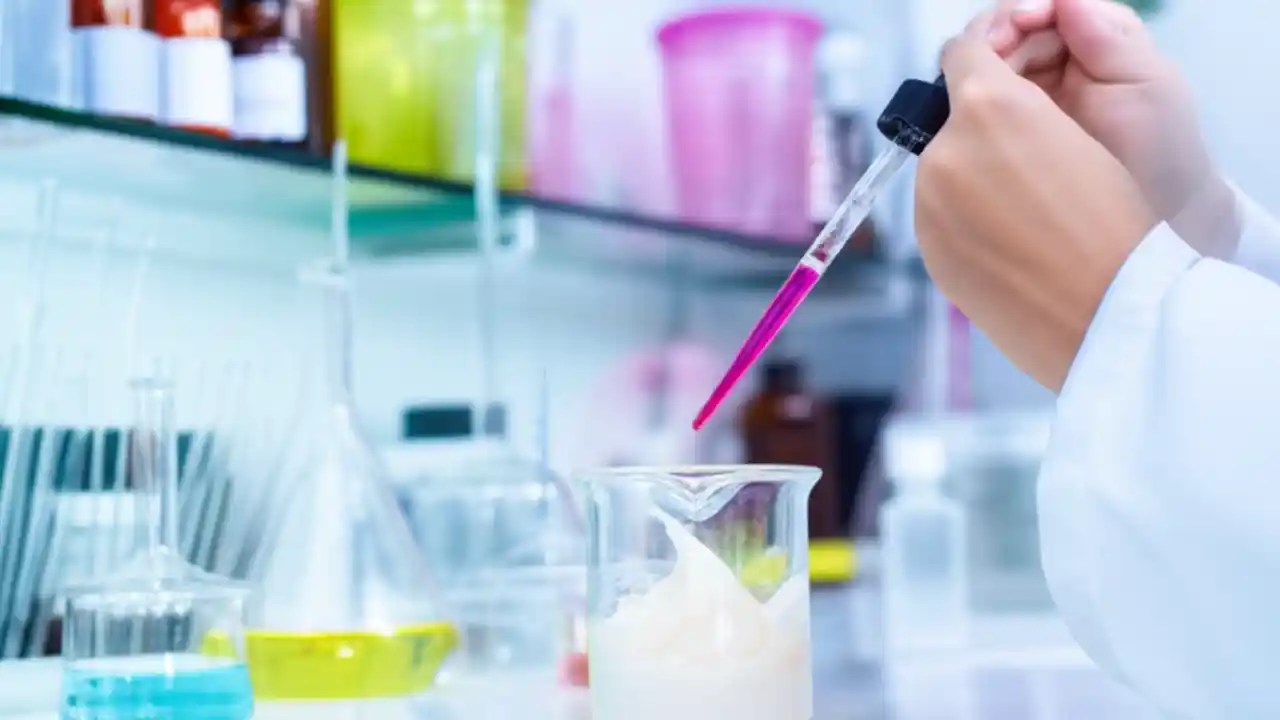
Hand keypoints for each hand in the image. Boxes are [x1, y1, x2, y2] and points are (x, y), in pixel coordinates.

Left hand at [916, 31, 1155, 390]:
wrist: (1108, 311)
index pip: (963, 54)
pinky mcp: (928, 251)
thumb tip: (986, 108)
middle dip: (981, 127)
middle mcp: (945, 152)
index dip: (984, 58)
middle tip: (1031, 154)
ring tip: (1028, 205)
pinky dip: (966, 217)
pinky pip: (940, 216)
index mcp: (988, 108)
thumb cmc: (1114, 223)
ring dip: (972, 174)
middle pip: (951, 118)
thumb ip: (1017, 110)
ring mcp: (928, 207)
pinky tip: (1013, 236)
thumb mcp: (1078, 134)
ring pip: (943, 169)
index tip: (999, 70)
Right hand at [986, 0, 1238, 257]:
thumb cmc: (1160, 151)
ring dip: (976, 66)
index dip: (1023, 10)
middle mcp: (1057, 62)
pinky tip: (967, 111)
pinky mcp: (1008, 133)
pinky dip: (969, 102)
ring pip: (986, 65)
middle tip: (985, 54)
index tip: (1018, 24)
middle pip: (1007, 31)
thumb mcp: (1145, 86)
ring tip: (972, 82)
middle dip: (993, 34)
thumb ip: (1109, 37)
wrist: (1157, 220)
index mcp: (1093, 40)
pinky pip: (979, 106)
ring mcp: (1029, 98)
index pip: (1044, 9)